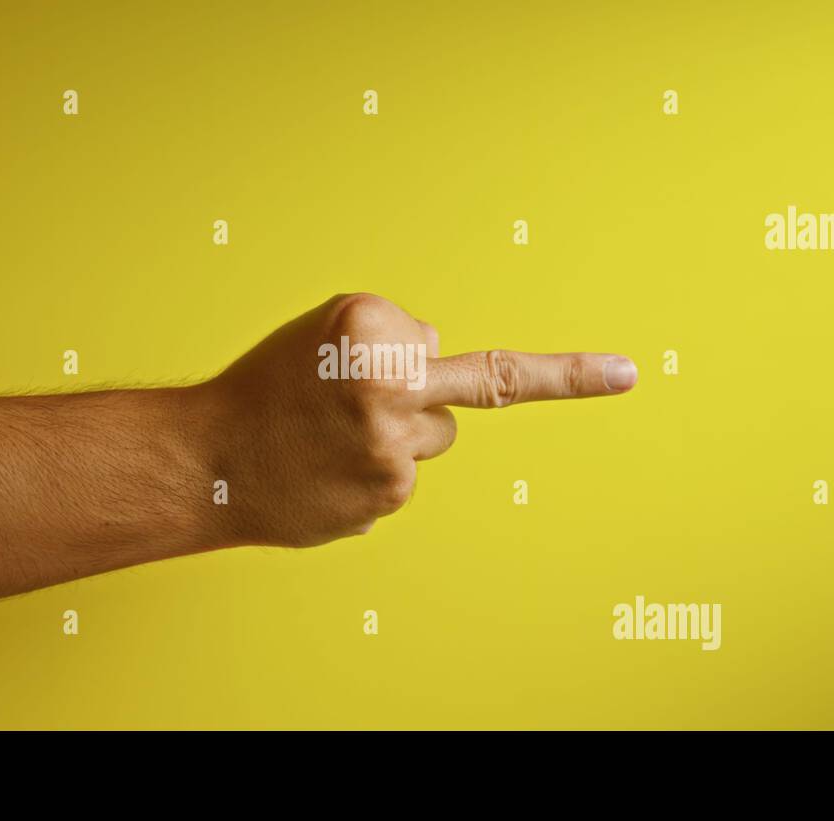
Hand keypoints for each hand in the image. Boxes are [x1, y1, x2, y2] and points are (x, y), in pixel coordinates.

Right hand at [192, 293, 637, 547]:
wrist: (206, 460)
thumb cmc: (265, 386)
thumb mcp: (325, 327)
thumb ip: (398, 335)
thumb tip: (442, 363)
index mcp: (371, 331)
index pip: (433, 340)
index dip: (446, 349)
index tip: (627, 372)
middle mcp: (389, 385)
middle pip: (457, 392)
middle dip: (467, 392)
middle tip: (576, 378)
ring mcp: (391, 450)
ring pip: (432, 439)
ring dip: (397, 437)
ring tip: (328, 440)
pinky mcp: (385, 499)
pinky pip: (402, 479)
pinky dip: (373, 474)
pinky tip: (326, 473)